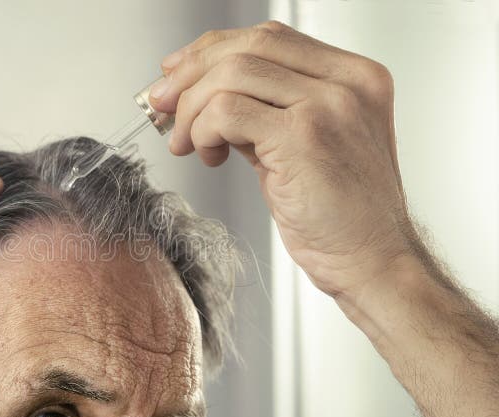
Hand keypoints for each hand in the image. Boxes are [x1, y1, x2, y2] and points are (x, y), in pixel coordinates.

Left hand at [150, 21, 416, 299]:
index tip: (177, 73)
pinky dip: (202, 130)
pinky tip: (209, 156)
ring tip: (188, 144)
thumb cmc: (338, 215)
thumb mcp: (301, 146)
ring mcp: (329, 105)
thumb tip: (198, 92)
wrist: (372, 262)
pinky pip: (227, 111)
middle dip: (190, 74)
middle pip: (248, 47)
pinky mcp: (304, 136)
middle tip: (161, 104)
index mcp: (353, 77)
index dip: (212, 50)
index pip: (270, 38)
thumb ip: (263, 111)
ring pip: (232, 74)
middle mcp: (347, 82)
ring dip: (192, 109)